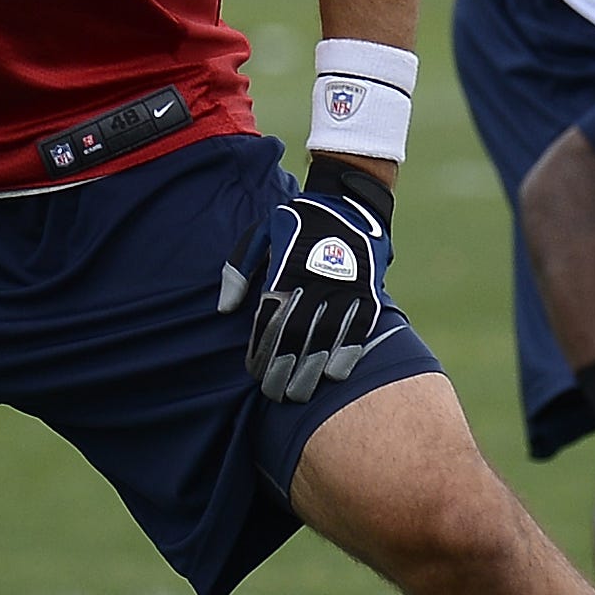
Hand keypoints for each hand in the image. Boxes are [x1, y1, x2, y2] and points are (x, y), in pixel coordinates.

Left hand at [217, 190, 388, 401]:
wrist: (347, 200)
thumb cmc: (296, 221)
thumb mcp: (261, 232)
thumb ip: (239, 268)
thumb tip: (225, 309)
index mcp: (285, 268)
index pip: (268, 319)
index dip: (260, 349)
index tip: (254, 371)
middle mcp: (314, 280)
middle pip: (295, 334)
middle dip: (283, 368)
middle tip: (275, 394)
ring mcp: (344, 286)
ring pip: (325, 338)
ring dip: (311, 369)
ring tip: (299, 394)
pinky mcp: (368, 291)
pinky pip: (359, 330)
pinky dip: (347, 354)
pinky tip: (334, 375)